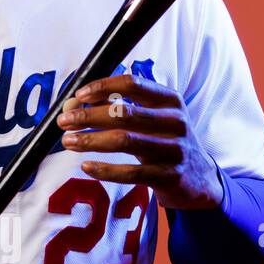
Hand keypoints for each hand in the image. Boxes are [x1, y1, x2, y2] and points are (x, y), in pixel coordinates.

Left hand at [56, 73, 223, 210]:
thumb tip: (77, 103)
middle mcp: (175, 121)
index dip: (103, 87)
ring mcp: (174, 149)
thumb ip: (123, 109)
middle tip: (64, 120)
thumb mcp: (155, 119)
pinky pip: (130, 172)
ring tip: (68, 141)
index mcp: (170, 100)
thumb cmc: (166, 143)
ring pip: (124, 141)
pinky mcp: (169, 176)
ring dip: (90, 140)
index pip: (133, 84)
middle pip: (123, 112)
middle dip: (88, 115)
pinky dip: (104, 169)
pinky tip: (86, 166)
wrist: (199, 179)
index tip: (78, 95)